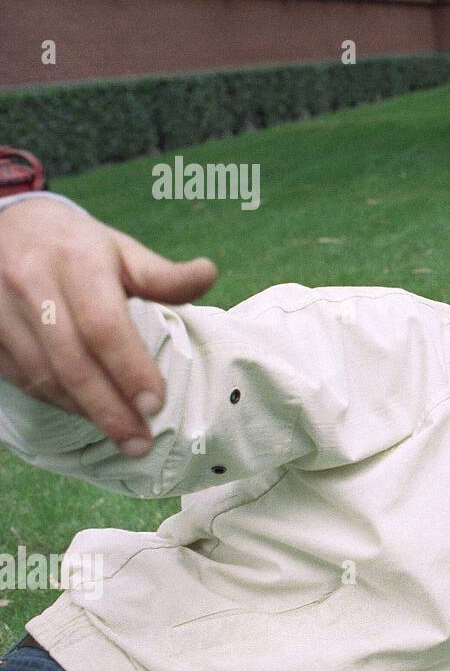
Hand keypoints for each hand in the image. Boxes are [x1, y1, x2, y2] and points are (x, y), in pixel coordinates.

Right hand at [0, 196, 216, 454]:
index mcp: (75, 261)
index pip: (103, 325)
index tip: (155, 403)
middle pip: (72, 361)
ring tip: (123, 435)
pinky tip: (88, 413)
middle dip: (109, 409)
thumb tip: (209, 274)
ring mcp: (0, 312)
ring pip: (44, 376)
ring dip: (85, 411)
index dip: (129, 368)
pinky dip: (58, 401)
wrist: (5, 227)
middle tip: (141, 443)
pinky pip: (22, 378)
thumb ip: (162, 274)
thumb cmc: (76, 246)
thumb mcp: (121, 250)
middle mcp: (31, 286)